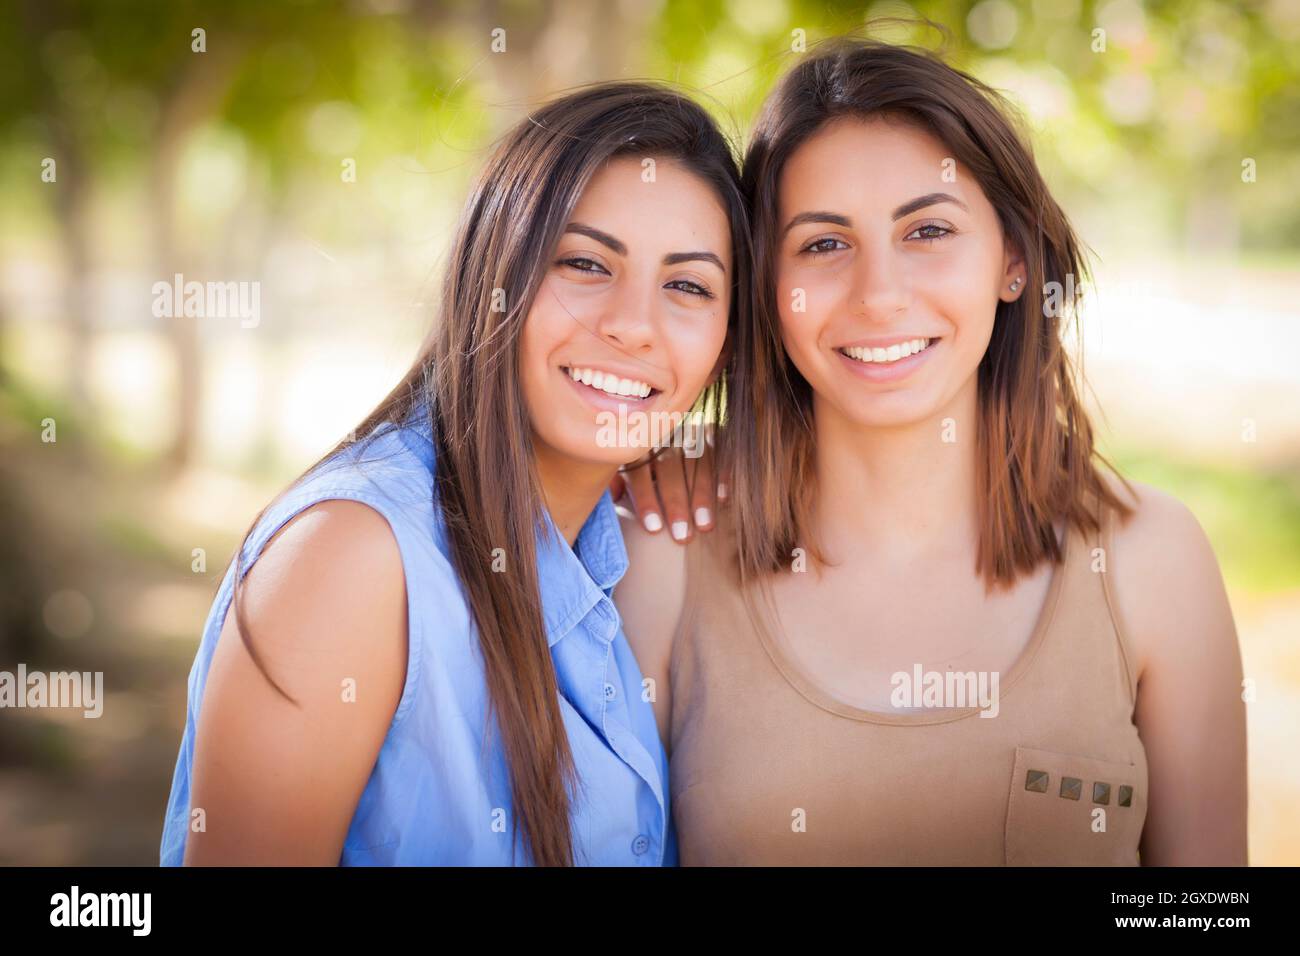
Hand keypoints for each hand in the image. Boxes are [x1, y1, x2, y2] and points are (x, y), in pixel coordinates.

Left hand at [610, 428, 727, 543]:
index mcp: (636, 444)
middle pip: (669, 466)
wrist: (668, 431)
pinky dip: (722, 473)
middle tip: (682, 537)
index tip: (654, 528)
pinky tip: (723, 498)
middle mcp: (662, 434)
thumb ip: (613, 480)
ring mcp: (687, 430)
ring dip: (701, 495)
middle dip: (675, 502)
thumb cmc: (640, 467)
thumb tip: (615, 495)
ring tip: (705, 527)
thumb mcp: (619, 468)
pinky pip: (718, 451)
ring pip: (696, 460)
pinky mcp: (710, 430)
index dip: (645, 498)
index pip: (639, 470)